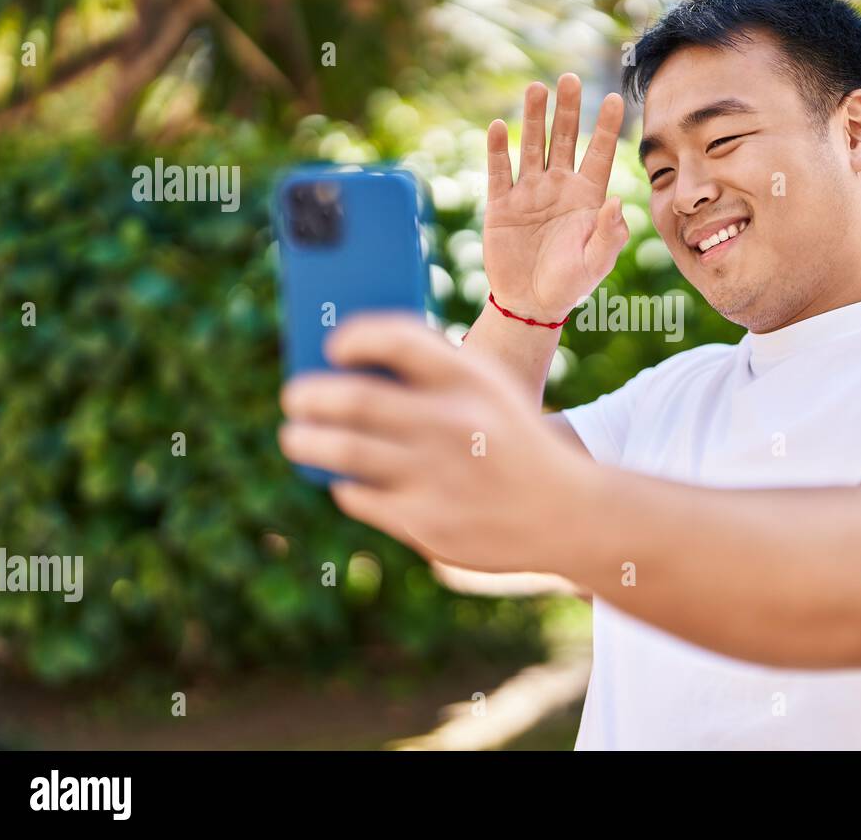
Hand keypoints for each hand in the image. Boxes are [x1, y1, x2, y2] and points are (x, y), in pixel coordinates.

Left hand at [277, 313, 599, 573]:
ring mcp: (439, 476)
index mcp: (471, 379)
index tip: (332, 347)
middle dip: (308, 394)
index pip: (394, 338)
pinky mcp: (427, 524)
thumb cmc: (510, 439)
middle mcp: (453, 423)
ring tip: (296, 437)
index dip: (353, 337)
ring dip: (305, 441)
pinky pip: (357, 496)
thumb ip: (431, 368)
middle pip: (352, 398)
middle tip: (295, 396)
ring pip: (342, 450)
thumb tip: (342, 364)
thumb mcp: (488, 389)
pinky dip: (343, 485)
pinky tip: (344, 480)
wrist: (566, 512)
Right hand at [483, 73, 627, 321]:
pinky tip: (497, 126)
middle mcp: (559, 187)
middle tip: (569, 78)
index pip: (600, 153)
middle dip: (567, 109)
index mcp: (587, 197)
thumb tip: (616, 201)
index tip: (613, 97)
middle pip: (564, 139)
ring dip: (533, 118)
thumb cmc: (571, 284)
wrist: (531, 303)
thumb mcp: (597, 262)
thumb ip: (610, 233)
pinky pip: (499, 171)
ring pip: (532, 146)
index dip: (606, 126)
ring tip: (535, 88)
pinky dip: (497, 150)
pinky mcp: (501, 204)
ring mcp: (529, 192)